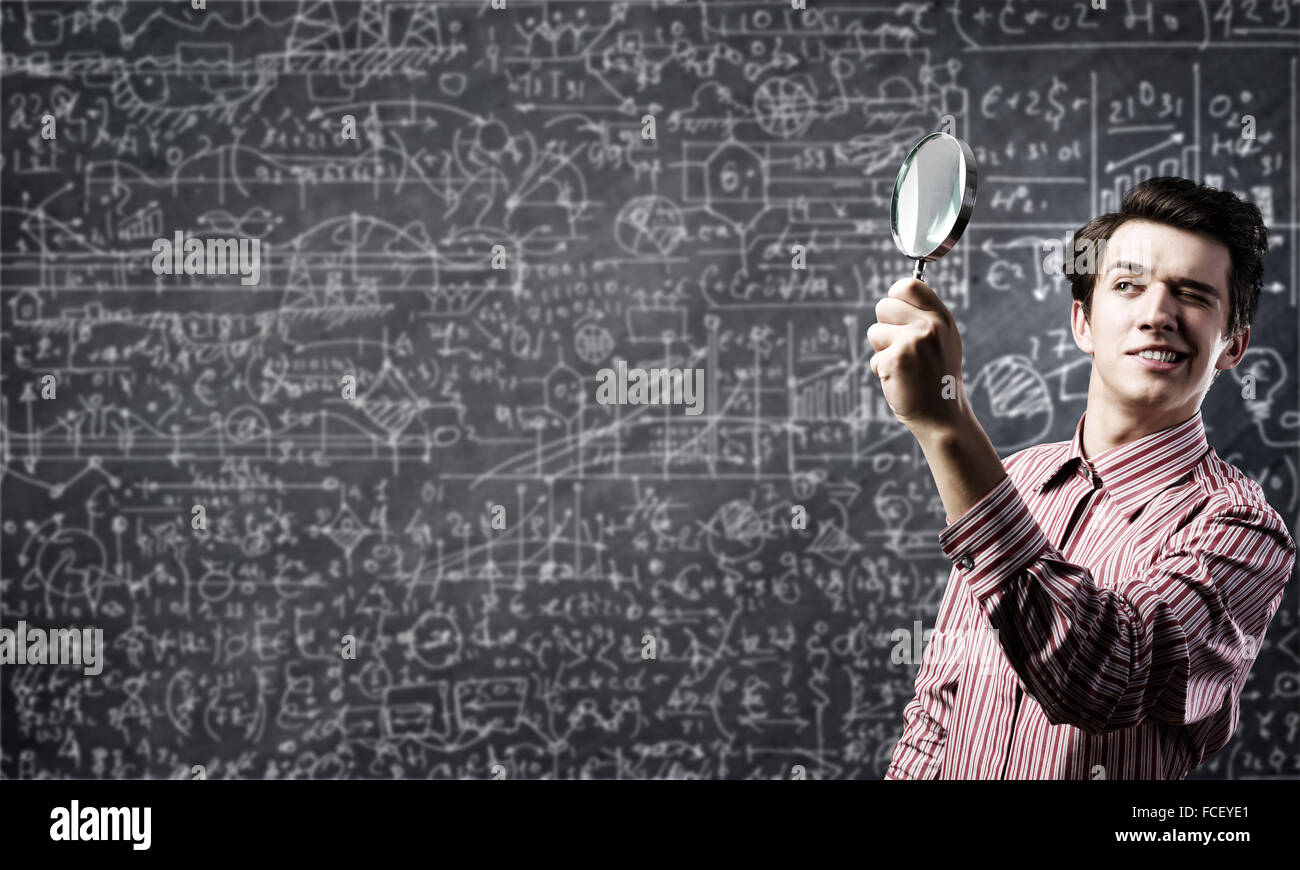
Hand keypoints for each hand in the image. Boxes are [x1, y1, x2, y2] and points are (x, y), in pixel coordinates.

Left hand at [866, 277, 968, 436]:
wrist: (942, 416)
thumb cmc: (937, 379)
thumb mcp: (943, 341)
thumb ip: (924, 317)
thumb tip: (896, 294)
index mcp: (942, 318)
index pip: (908, 285)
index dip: (895, 297)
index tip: (896, 314)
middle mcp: (930, 326)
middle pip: (883, 306)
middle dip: (885, 327)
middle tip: (902, 350)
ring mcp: (913, 342)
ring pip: (874, 332)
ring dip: (882, 351)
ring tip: (904, 366)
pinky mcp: (896, 360)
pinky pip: (874, 359)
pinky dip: (881, 371)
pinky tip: (900, 380)